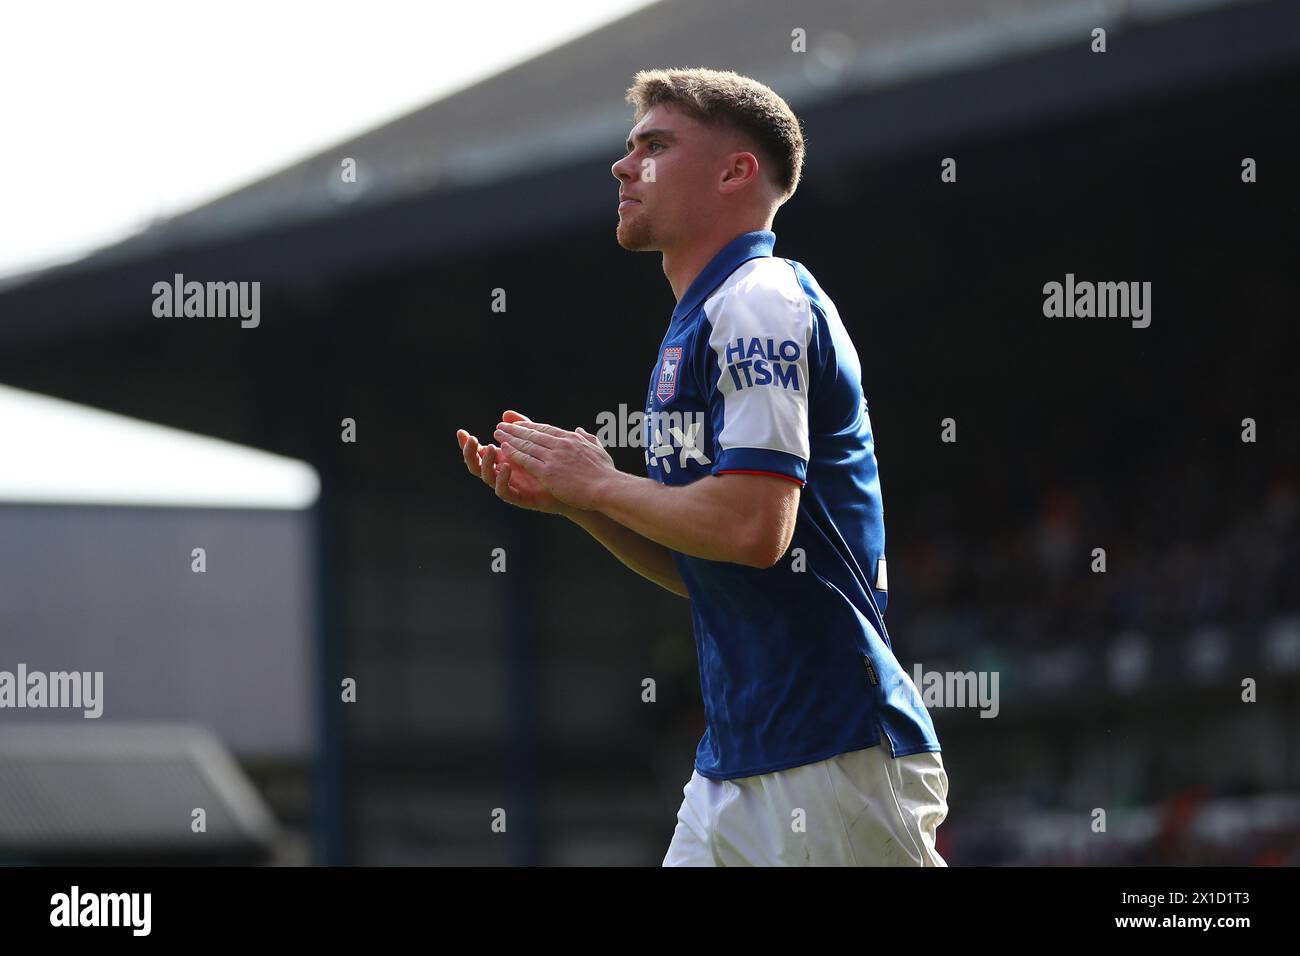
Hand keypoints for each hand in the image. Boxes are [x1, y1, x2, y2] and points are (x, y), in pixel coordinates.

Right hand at [456, 410, 577, 515]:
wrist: (573, 486)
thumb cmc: (553, 464)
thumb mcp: (536, 441)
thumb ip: (521, 428)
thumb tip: (505, 413)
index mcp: (503, 459)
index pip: (479, 452)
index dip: (468, 444)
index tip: (461, 432)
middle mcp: (503, 473)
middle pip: (478, 465)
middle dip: (470, 453)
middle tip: (471, 439)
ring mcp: (511, 485)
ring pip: (488, 477)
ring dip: (487, 462)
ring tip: (491, 448)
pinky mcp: (520, 498)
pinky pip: (505, 491)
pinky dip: (502, 479)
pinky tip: (506, 466)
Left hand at [494, 418, 618, 510]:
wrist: (607, 488)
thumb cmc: (605, 473)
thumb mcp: (599, 450)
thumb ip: (589, 439)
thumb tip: (581, 430)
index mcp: (572, 439)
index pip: (547, 429)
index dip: (531, 426)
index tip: (520, 424)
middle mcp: (560, 444)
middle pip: (533, 434)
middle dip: (515, 429)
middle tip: (501, 425)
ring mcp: (553, 457)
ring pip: (527, 445)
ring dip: (510, 438)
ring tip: (497, 434)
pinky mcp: (548, 472)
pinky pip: (527, 460)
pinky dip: (514, 453)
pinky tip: (504, 450)